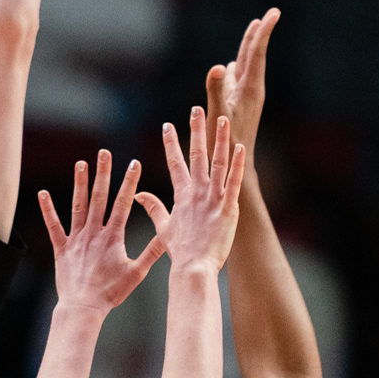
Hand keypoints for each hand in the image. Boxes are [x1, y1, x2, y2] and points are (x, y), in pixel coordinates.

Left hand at [40, 150, 165, 314]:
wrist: (83, 307)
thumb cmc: (110, 293)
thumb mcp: (137, 273)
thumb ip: (152, 252)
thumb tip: (168, 236)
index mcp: (113, 237)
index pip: (123, 204)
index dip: (130, 182)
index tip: (134, 163)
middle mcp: (94, 233)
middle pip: (99, 198)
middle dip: (103, 173)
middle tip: (104, 153)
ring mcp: (76, 239)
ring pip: (78, 206)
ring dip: (79, 184)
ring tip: (81, 163)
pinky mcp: (61, 248)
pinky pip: (53, 226)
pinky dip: (47, 210)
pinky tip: (42, 193)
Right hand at [137, 109, 244, 274]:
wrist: (194, 268)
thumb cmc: (181, 251)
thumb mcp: (164, 227)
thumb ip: (153, 208)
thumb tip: (139, 195)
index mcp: (181, 195)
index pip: (175, 163)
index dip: (171, 143)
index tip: (167, 125)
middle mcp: (196, 192)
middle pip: (196, 155)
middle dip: (196, 130)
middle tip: (196, 109)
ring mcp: (213, 198)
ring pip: (217, 162)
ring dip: (219, 139)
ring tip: (222, 118)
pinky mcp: (228, 208)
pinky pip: (234, 181)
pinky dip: (237, 164)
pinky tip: (240, 147)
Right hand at [205, 8, 279, 165]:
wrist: (236, 166)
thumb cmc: (226, 142)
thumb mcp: (217, 114)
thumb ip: (216, 89)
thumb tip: (219, 66)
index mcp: (250, 88)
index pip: (257, 53)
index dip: (263, 32)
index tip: (273, 13)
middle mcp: (252, 89)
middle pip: (255, 55)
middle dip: (260, 33)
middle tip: (271, 14)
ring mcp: (246, 97)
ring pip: (246, 65)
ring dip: (249, 46)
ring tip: (254, 30)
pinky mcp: (238, 105)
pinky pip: (237, 78)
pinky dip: (236, 66)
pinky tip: (230, 67)